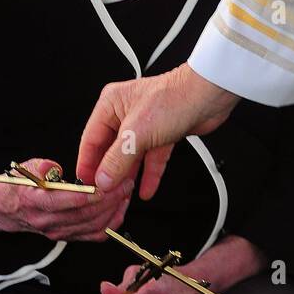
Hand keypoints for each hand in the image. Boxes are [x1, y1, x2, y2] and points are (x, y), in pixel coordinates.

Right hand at [0, 159, 136, 239]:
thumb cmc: (12, 186)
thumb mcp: (22, 168)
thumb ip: (40, 168)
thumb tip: (55, 168)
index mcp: (36, 203)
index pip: (70, 202)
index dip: (94, 193)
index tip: (111, 181)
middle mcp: (48, 222)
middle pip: (88, 215)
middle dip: (112, 198)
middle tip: (127, 180)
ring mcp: (57, 232)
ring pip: (93, 227)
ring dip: (114, 210)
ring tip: (126, 191)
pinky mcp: (65, 235)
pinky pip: (92, 235)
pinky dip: (109, 224)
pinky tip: (119, 210)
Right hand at [76, 63, 238, 198]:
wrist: (209, 96)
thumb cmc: (175, 98)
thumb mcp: (138, 133)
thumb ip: (118, 159)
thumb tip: (103, 179)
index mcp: (111, 104)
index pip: (91, 139)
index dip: (87, 163)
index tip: (85, 183)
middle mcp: (125, 113)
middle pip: (110, 150)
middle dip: (109, 173)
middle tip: (104, 193)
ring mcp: (144, 125)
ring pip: (131, 157)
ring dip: (128, 176)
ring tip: (122, 196)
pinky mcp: (161, 134)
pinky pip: (150, 159)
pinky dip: (149, 174)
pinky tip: (146, 189)